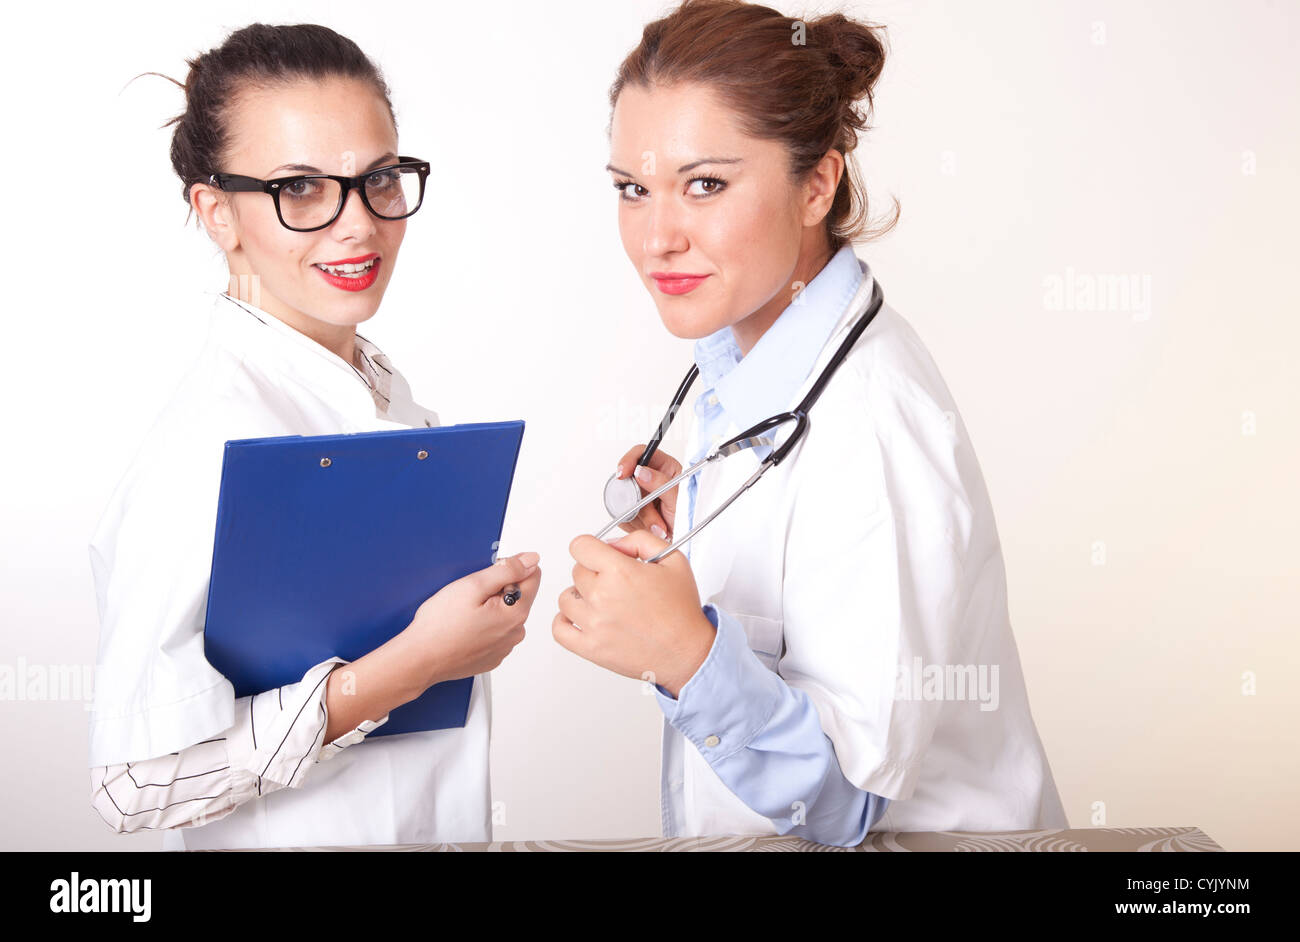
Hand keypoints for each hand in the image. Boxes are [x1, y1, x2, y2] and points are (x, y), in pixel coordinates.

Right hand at [399, 551, 541, 688]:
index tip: (490, 573)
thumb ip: (507, 570)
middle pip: (519, 595)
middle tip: (470, 595)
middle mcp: (515, 632)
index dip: (511, 567)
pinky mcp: (492, 656)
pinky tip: (464, 627)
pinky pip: (495, 632)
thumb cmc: (440, 625)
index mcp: (515, 613)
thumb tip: (531, 560)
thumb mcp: (473, 586)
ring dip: (490, 607)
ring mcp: (504, 647)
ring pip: (505, 614)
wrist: (420, 659)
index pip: (533, 576)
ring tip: (464, 613)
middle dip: (498, 588)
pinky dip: (483, 625)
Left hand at [553, 531, 714, 696]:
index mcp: (620, 572)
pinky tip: (583, 618)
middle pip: (576, 572)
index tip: (598, 555)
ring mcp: (593, 624)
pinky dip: (565, 621)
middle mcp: (602, 596)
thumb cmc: (681, 611)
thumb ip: (640, 541)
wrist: (687, 652)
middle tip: (615, 582)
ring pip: (566, 598)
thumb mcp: (673, 560)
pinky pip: (559, 629)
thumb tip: (612, 544)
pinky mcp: (590, 648)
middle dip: (593, 572)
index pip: (580, 546)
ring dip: (580, 596)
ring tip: (601, 601)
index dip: (591, 547)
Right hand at [612, 444, 682, 538]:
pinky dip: (635, 525)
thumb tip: (641, 471)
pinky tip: (650, 528)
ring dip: (641, 517)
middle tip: (650, 512)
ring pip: (624, 500)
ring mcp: (639, 497)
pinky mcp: (632, 512)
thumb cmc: (688, 519)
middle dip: (638, 500)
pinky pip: (623, 516)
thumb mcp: (678, 499)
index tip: (623, 473)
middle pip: (629, 480)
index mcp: (665, 468)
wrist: (684, 542)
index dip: (629, 460)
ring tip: (659, 525)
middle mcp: (650, 481)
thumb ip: (661, 483)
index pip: (641, 453)